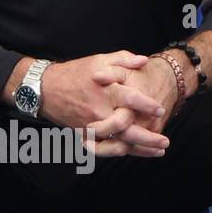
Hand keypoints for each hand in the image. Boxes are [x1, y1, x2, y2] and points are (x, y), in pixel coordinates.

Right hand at [41, 51, 171, 158]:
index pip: (131, 99)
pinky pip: (105, 148)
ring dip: (140, 149)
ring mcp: (91, 125)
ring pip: (118, 142)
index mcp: (106, 90)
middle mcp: (100, 110)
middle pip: (127, 128)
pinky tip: (134, 152)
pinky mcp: (84, 134)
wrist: (46, 88)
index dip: (147, 105)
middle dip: (149, 138)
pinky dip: (120, 152)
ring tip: (157, 151)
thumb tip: (144, 60)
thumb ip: (123, 59)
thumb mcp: (99, 60)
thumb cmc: (75, 73)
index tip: (160, 110)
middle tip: (166, 141)